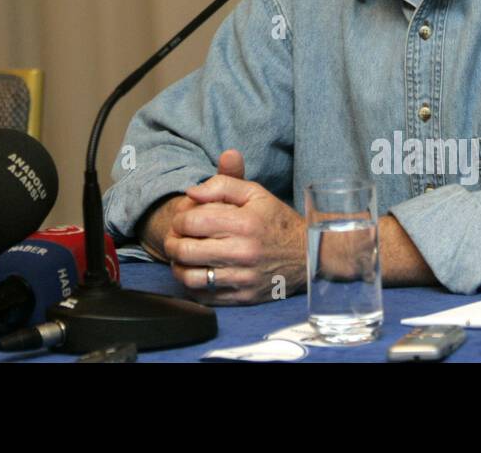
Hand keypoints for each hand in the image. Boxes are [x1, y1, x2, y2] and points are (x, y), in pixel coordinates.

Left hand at [163, 149, 306, 304]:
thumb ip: (222, 183)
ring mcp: (242, 278)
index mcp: (243, 223)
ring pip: (190, 278)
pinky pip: (205, 297)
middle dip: (172, 242)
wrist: (309, 255)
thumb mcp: (255, 192)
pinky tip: (197, 272)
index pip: (191, 222)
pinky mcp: (243, 297)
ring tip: (181, 257)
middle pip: (185, 251)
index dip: (179, 218)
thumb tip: (191, 192)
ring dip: (178, 266)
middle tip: (175, 237)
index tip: (183, 218)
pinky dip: (192, 285)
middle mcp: (242, 252)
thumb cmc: (276, 220)